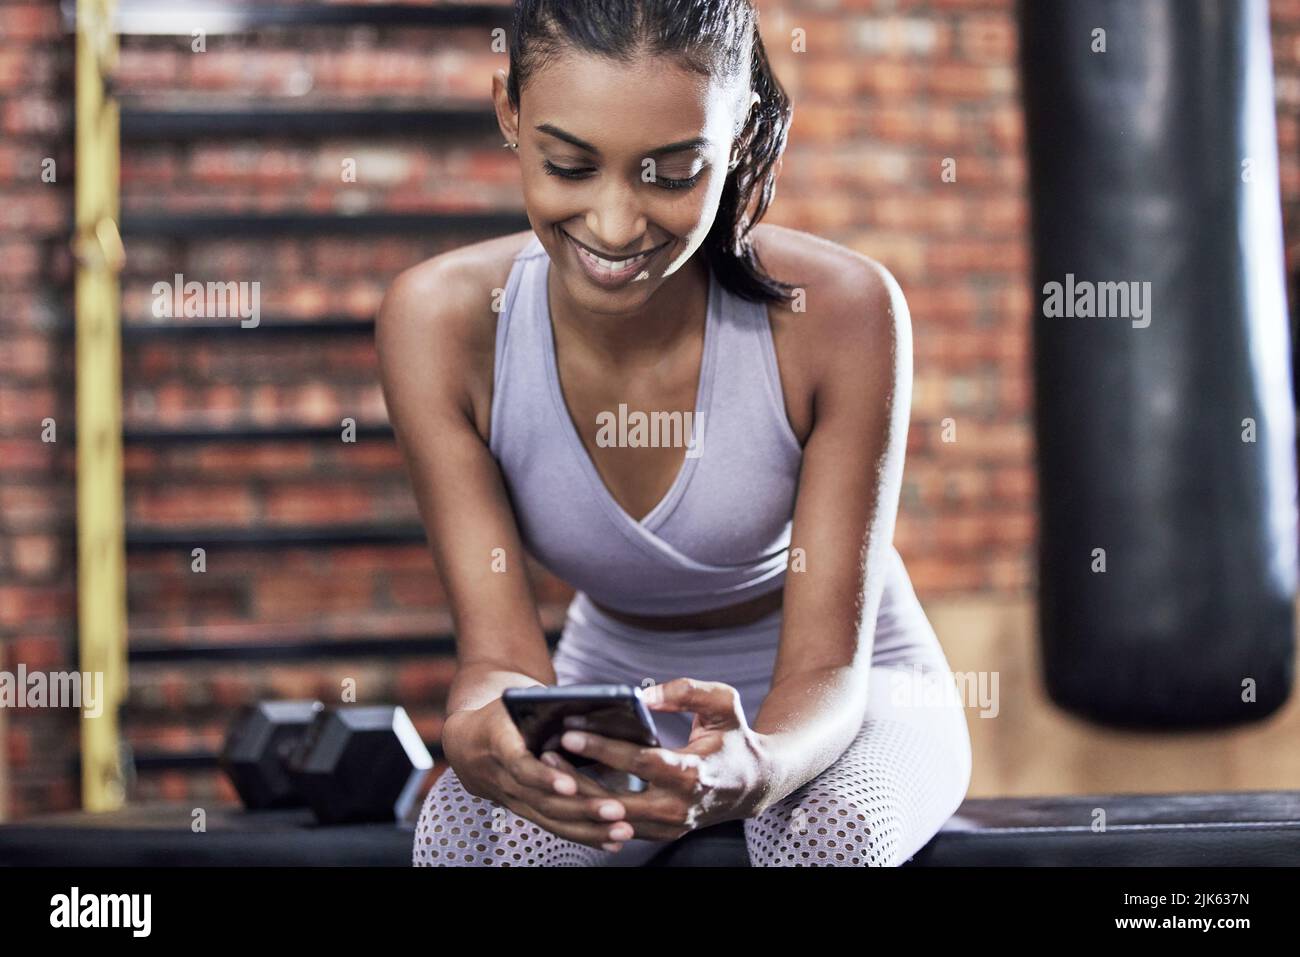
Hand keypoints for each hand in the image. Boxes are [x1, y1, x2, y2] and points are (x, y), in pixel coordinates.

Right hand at [440, 697, 636, 850]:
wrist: (466, 740)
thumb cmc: (503, 712)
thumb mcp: (519, 701)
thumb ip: (548, 704)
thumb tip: (598, 704)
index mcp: (497, 742)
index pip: (520, 765)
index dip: (544, 777)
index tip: (570, 786)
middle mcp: (500, 777)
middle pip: (541, 800)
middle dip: (581, 808)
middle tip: (617, 810)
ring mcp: (510, 799)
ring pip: (549, 819)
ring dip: (588, 829)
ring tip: (622, 831)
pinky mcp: (522, 811)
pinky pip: (551, 826)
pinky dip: (583, 835)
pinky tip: (610, 842)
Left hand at [554, 678, 770, 842]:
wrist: (754, 785)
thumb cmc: (735, 738)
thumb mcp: (724, 703)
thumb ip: (687, 691)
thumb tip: (644, 695)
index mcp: (694, 774)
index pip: (640, 763)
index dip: (602, 748)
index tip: (569, 732)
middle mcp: (679, 807)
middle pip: (615, 800)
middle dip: (577, 778)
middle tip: (545, 753)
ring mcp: (669, 825)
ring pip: (612, 818)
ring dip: (579, 794)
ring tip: (549, 766)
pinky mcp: (661, 832)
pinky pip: (619, 824)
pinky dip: (593, 805)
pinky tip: (570, 782)